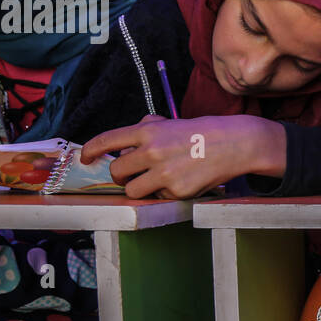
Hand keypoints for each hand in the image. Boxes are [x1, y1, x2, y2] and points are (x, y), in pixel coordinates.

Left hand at [80, 114, 286, 198]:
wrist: (235, 144)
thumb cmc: (202, 133)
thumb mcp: (171, 122)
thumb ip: (146, 128)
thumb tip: (125, 144)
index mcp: (148, 131)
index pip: (108, 140)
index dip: (92, 150)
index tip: (85, 158)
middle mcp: (152, 151)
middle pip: (117, 172)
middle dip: (121, 175)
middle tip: (133, 174)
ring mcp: (164, 173)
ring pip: (132, 191)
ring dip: (140, 188)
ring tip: (157, 180)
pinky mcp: (177, 191)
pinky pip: (158, 198)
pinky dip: (165, 194)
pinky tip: (181, 182)